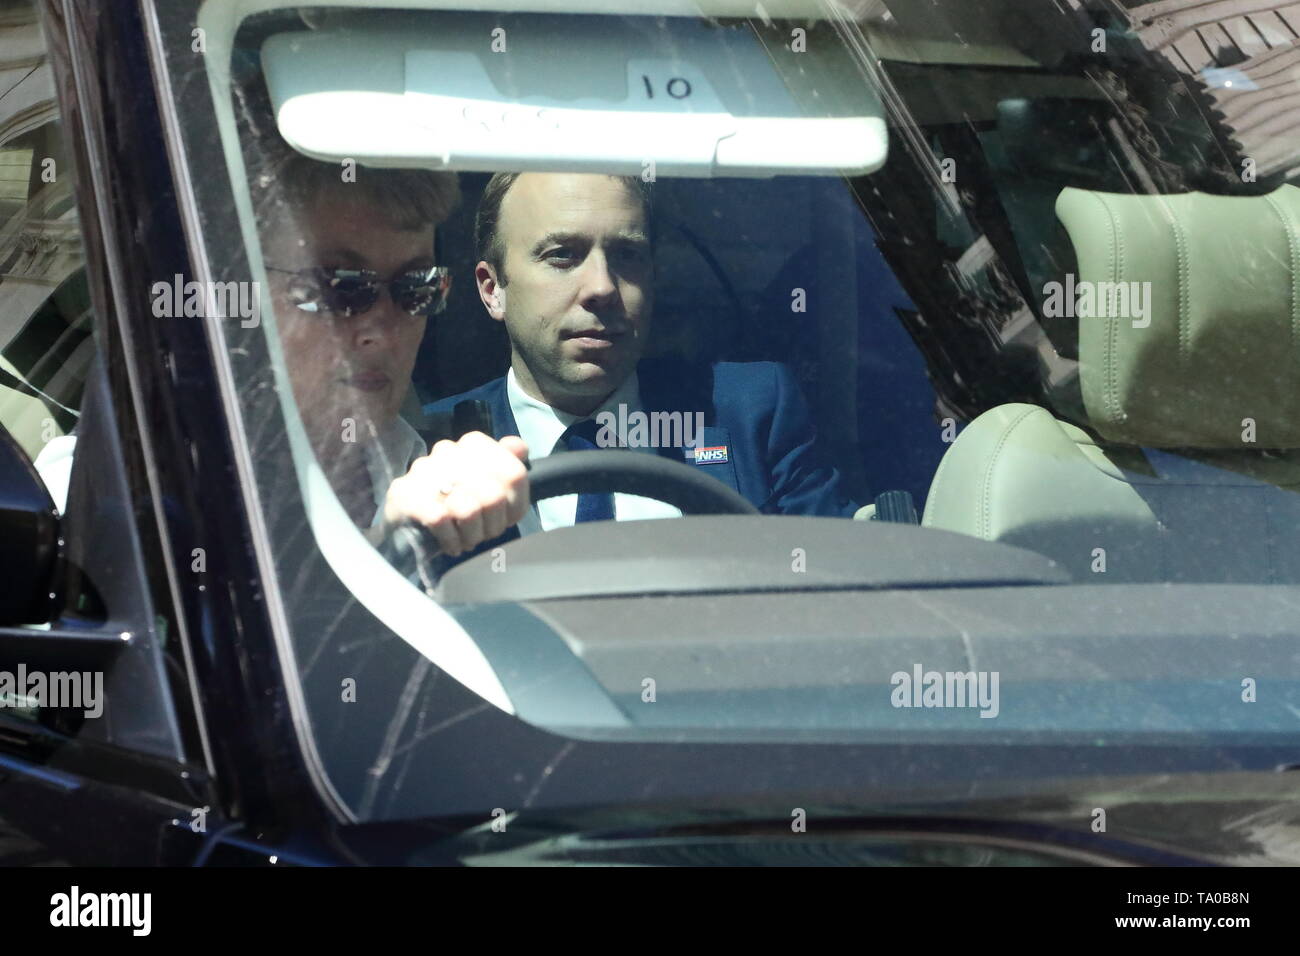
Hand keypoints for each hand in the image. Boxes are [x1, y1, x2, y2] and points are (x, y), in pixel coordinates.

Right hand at [381, 432, 528, 555]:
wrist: (407, 526)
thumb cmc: (456, 506)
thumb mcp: (491, 490)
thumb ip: (509, 467)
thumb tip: (519, 447)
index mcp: (474, 444)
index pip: (514, 475)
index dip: (514, 505)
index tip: (503, 516)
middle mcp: (448, 451)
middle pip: (494, 496)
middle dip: (492, 525)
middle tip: (482, 532)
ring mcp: (425, 471)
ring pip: (468, 509)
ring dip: (472, 534)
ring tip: (465, 538)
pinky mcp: (406, 494)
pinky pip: (441, 519)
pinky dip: (450, 539)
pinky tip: (450, 543)